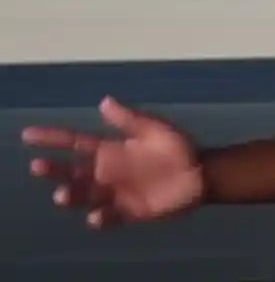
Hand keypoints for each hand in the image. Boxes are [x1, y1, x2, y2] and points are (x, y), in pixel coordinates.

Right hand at [21, 95, 205, 228]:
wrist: (201, 174)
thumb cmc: (178, 148)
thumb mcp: (154, 129)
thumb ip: (129, 119)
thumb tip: (104, 101)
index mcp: (110, 150)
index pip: (75, 143)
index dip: (53, 138)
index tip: (28, 135)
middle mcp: (107, 173)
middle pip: (72, 172)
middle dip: (54, 170)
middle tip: (38, 167)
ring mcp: (116, 193)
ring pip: (85, 196)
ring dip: (71, 195)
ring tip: (61, 194)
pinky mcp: (130, 211)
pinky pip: (110, 217)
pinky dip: (101, 218)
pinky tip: (96, 216)